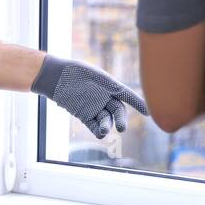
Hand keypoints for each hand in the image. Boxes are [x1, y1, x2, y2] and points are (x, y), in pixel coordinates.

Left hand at [30, 54, 149, 138]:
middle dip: (121, 120)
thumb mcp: (99, 78)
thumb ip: (115, 87)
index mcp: (110, 86)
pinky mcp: (83, 114)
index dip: (137, 103)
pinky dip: (97, 130)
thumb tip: (132, 96)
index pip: (127, 96)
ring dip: (107, 126)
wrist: (56, 76)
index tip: (148, 113)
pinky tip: (99, 133)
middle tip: (122, 128)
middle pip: (117, 111)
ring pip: (106, 120)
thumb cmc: (78, 72)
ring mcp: (94, 107)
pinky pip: (93, 125)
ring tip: (104, 131)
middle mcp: (105, 98)